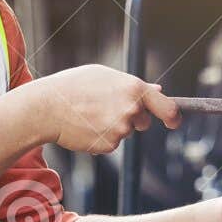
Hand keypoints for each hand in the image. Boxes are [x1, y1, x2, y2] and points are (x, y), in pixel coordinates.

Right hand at [27, 64, 181, 153]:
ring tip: (89, 114)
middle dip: (131, 118)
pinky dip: (100, 138)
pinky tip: (85, 126)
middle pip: (143, 122)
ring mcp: (121, 129)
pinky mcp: (109, 145)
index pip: (167, 106)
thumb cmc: (74, 86)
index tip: (174, 122)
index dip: (173, 116)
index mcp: (134, 88)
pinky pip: (111, 144)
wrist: (47, 107)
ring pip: (124, 132)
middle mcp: (132, 109)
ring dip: (112, 127)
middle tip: (105, 107)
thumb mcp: (105, 76)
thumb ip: (134, 84)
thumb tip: (158, 89)